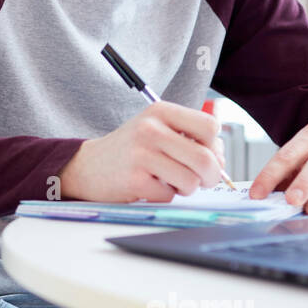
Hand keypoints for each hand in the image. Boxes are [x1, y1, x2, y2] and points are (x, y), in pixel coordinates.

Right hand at [59, 101, 225, 202]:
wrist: (87, 166)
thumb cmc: (131, 149)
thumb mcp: (157, 130)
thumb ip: (191, 137)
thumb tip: (221, 158)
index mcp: (160, 111)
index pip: (210, 127)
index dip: (214, 145)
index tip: (205, 153)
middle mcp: (150, 129)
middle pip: (205, 158)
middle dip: (211, 176)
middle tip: (204, 180)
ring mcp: (141, 155)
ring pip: (191, 181)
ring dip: (188, 188)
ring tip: (172, 182)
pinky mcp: (134, 180)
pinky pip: (169, 196)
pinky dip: (165, 196)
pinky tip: (151, 186)